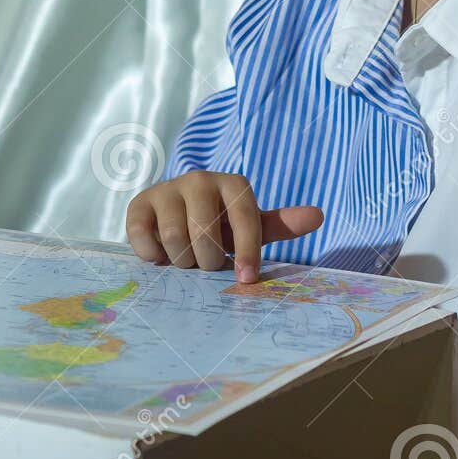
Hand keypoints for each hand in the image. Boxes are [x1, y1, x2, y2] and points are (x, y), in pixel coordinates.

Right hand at [124, 171, 323, 283]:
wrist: (174, 216)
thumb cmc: (220, 226)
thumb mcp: (251, 227)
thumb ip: (281, 224)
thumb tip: (318, 216)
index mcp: (233, 184)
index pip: (245, 218)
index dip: (246, 252)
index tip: (246, 279)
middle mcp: (200, 179)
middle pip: (205, 233)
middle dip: (207, 260)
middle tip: (206, 262)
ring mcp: (167, 189)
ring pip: (175, 238)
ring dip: (181, 261)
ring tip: (185, 257)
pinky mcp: (139, 204)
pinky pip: (143, 237)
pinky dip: (152, 255)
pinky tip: (159, 254)